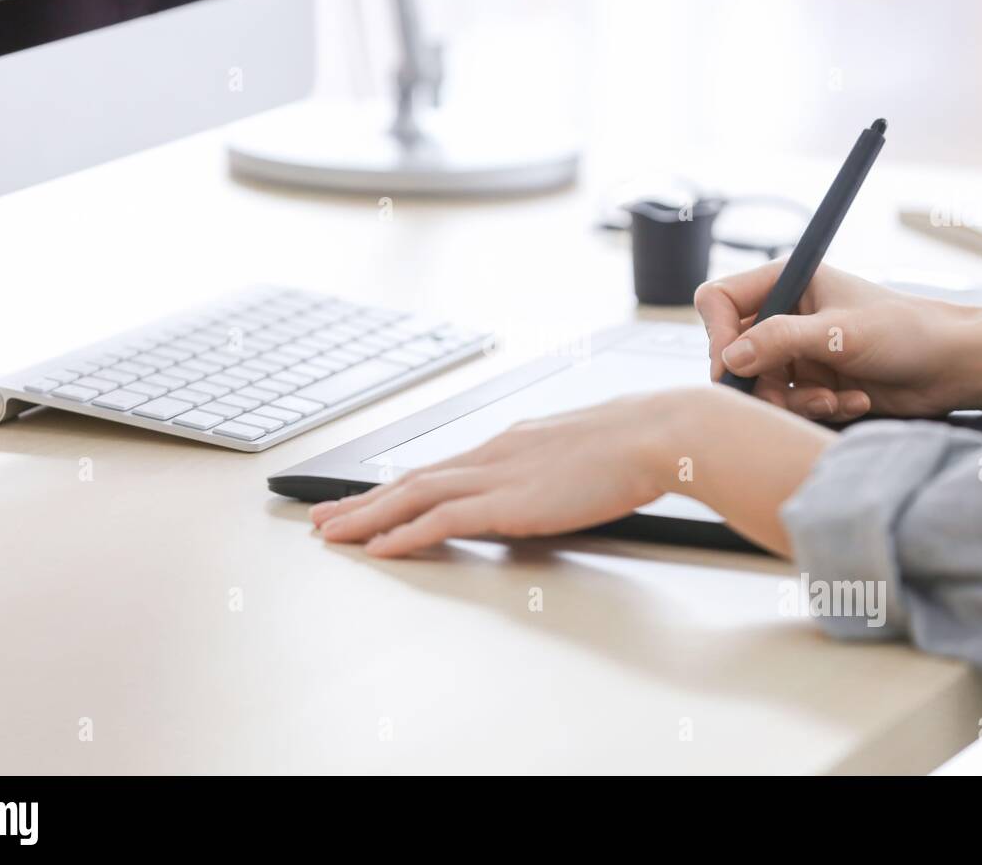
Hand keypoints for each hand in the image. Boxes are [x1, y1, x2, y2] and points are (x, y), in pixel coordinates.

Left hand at [309, 385, 835, 558]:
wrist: (657, 433)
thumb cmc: (634, 444)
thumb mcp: (582, 454)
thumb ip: (554, 470)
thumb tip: (550, 485)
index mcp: (508, 445)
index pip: (438, 468)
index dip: (396, 486)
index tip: (366, 498)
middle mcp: (491, 455)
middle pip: (411, 479)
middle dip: (362, 501)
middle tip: (324, 518)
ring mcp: (497, 476)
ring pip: (413, 496)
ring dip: (367, 516)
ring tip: (331, 534)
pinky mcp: (508, 502)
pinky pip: (440, 520)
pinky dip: (404, 533)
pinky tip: (379, 547)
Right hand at [694, 260, 972, 421]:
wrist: (955, 367)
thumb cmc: (908, 331)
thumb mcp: (840, 332)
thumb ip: (780, 341)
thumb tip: (730, 358)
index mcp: (788, 282)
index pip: (719, 300)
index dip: (718, 334)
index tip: (733, 365)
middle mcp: (786, 315)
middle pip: (734, 351)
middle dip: (760, 380)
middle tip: (781, 399)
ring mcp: (799, 351)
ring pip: (760, 384)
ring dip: (793, 401)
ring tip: (832, 400)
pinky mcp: (814, 383)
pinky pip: (789, 404)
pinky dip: (817, 408)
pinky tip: (853, 401)